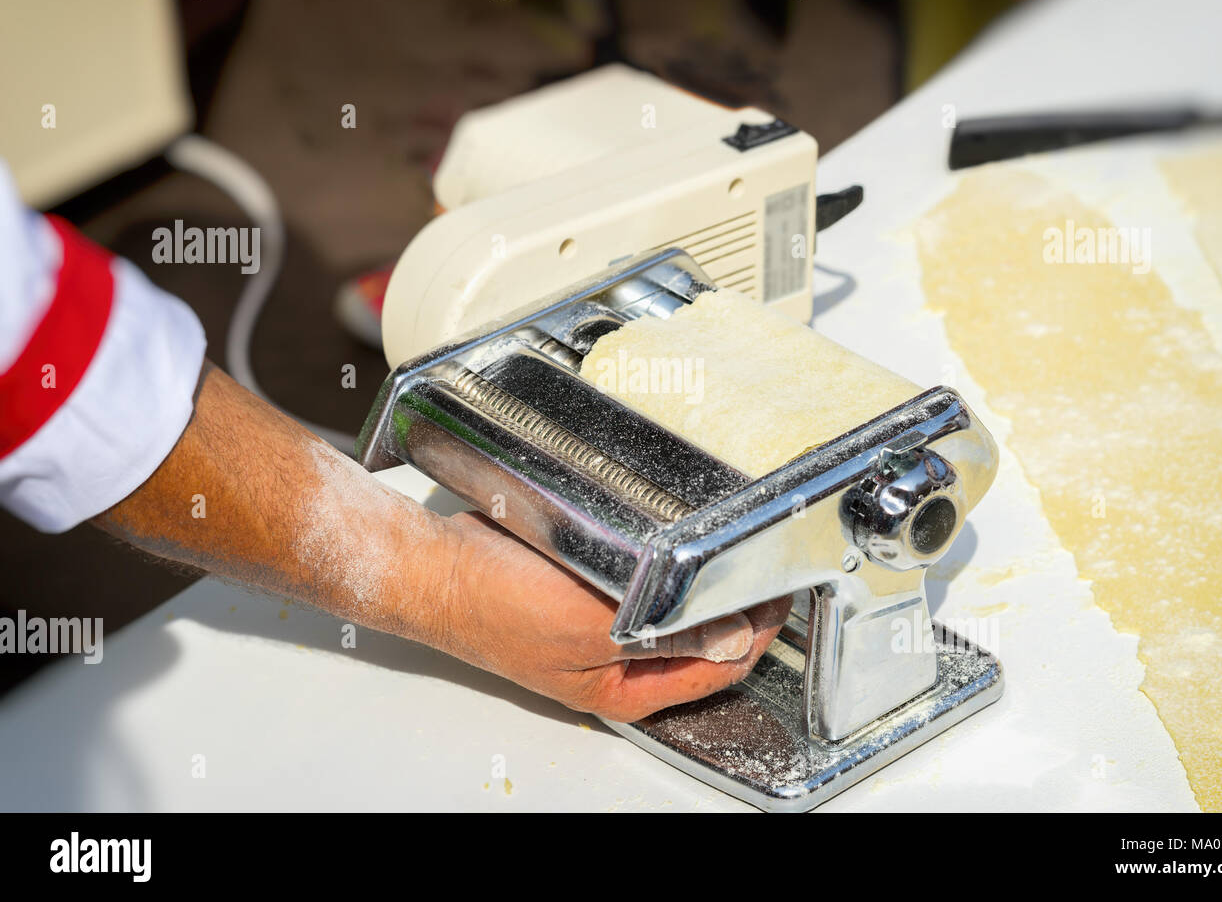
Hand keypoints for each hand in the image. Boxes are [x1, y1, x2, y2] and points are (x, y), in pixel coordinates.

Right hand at [428, 511, 792, 721]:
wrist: (433, 564)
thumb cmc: (493, 603)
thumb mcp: (592, 625)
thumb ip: (666, 633)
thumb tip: (732, 637)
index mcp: (626, 688)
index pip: (721, 665)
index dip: (760, 630)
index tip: (786, 587)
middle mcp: (619, 662)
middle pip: (702, 637)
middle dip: (738, 604)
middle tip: (770, 559)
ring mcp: (603, 625)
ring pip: (676, 605)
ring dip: (706, 580)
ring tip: (736, 544)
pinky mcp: (586, 590)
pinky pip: (645, 579)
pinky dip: (670, 562)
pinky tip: (682, 536)